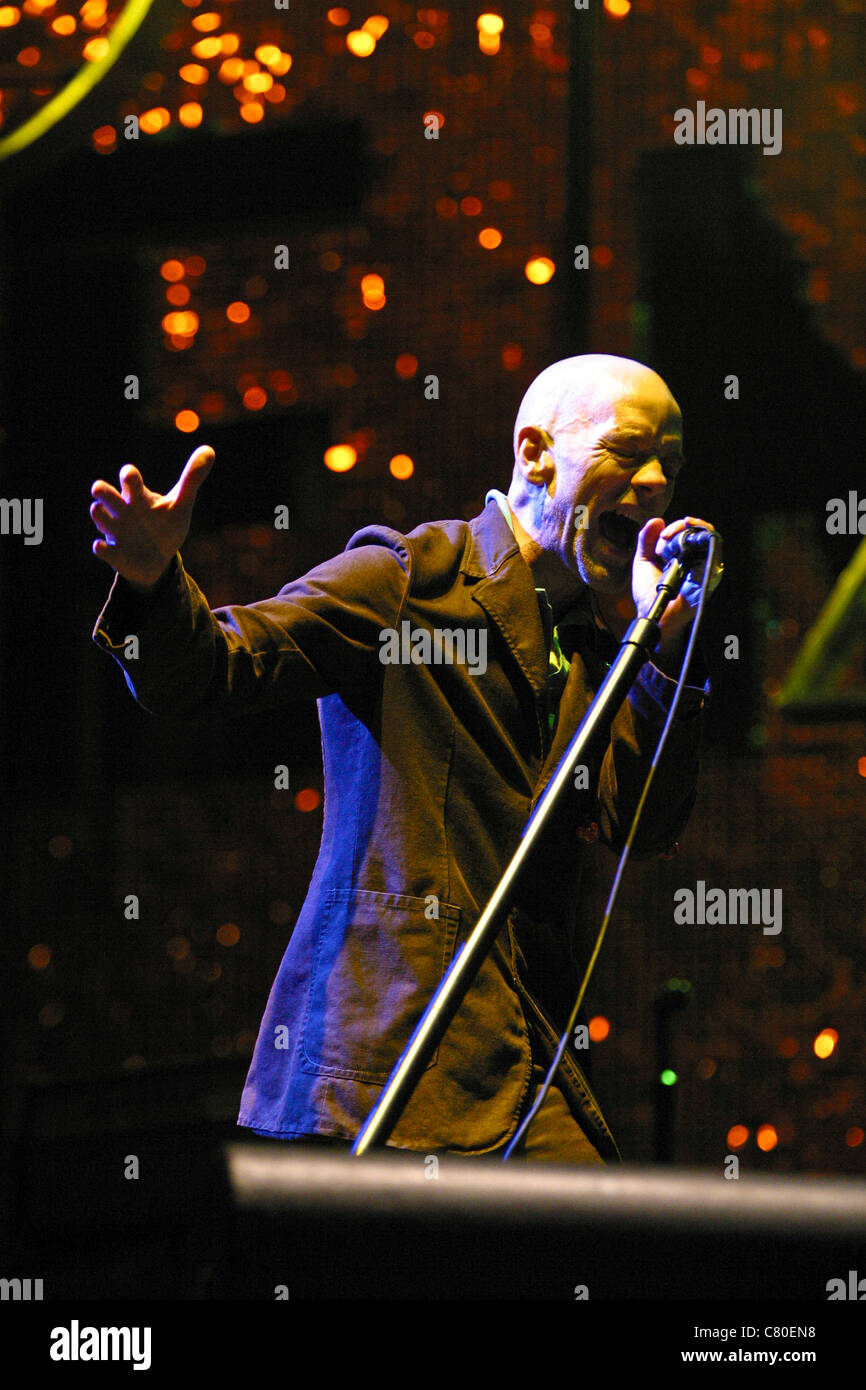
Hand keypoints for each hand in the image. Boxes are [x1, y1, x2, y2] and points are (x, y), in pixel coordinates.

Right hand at [90, 445, 214, 590]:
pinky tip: (101, 546)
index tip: (130, 475)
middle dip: (102, 490)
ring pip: (98, 515)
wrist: (157, 559)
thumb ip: (192, 478)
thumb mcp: (180, 503)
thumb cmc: (164, 525)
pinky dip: (101, 548)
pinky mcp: (114, 553)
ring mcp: (116, 531)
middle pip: (104, 493)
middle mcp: (123, 510)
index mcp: (138, 496)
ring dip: (100, 514)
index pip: (130, 479)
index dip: (128, 476)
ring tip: (100, 511)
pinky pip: (101, 549)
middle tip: (100, 489)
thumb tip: (210, 450)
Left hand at [632, 516, 722, 667]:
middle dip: (681, 527)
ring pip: (710, 539)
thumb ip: (647, 540)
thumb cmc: (649, 592)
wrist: (652, 613)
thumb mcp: (644, 561)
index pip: (688, 531)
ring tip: (673, 537)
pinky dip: (703, 543)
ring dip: (691, 531)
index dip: (675, 528)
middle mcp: (696, 559)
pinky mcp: (709, 576)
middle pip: (700, 531)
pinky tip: (686, 544)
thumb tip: (657, 520)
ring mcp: (704, 567)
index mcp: (682, 555)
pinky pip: (714, 554)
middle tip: (665, 536)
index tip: (661, 536)